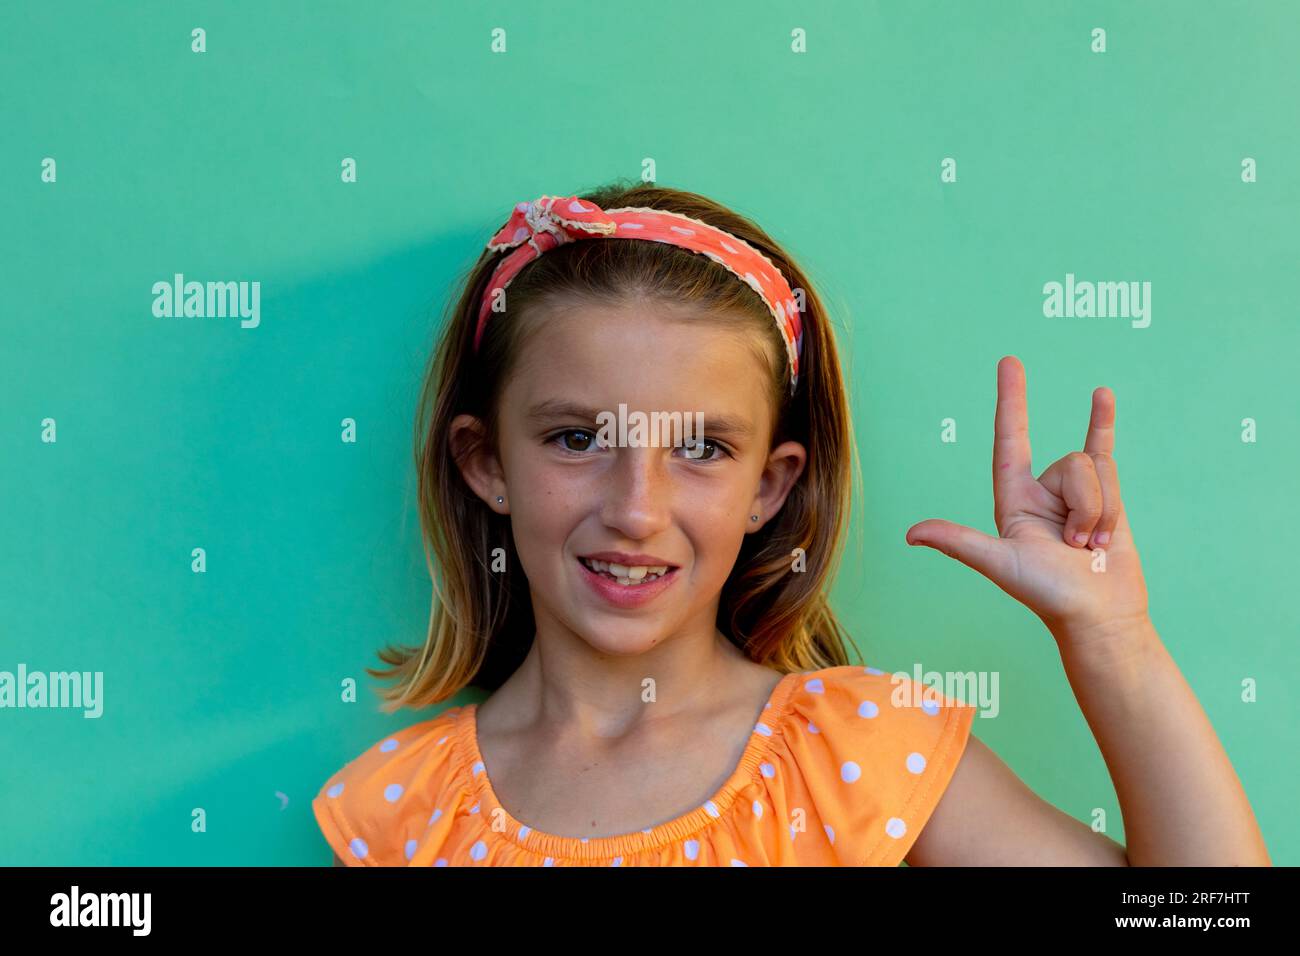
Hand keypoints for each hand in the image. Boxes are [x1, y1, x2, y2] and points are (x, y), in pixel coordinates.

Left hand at [905, 356, 1150, 649]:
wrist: (1100, 617)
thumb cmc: (1049, 596)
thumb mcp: (1000, 563)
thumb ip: (960, 542)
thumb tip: (911, 534)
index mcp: (1012, 500)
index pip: (1009, 439)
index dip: (1011, 401)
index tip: (1010, 362)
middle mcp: (1041, 491)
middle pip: (1068, 462)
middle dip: (1084, 505)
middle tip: (1076, 546)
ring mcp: (1075, 493)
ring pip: (1096, 470)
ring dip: (1103, 512)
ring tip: (1093, 546)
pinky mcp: (1108, 497)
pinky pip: (1106, 451)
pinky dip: (1103, 421)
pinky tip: (1101, 394)